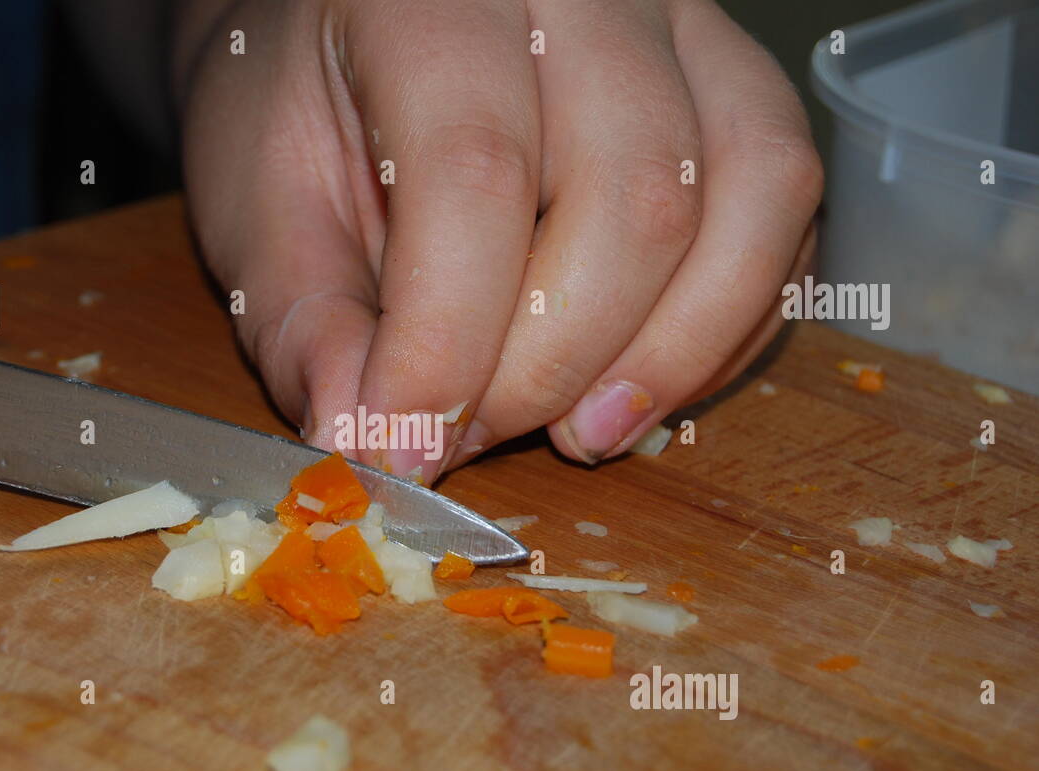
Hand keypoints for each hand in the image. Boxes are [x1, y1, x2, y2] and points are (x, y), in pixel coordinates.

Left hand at [177, 0, 821, 482]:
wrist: (362, 25)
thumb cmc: (303, 104)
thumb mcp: (260, 201)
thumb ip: (303, 319)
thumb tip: (365, 443)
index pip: (475, 174)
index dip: (446, 346)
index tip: (402, 451)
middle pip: (635, 196)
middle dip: (552, 366)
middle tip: (472, 439)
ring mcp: (683, 25)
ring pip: (751, 195)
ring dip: (672, 354)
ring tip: (583, 434)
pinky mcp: (736, 80)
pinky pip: (785, 208)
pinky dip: (730, 323)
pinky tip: (641, 380)